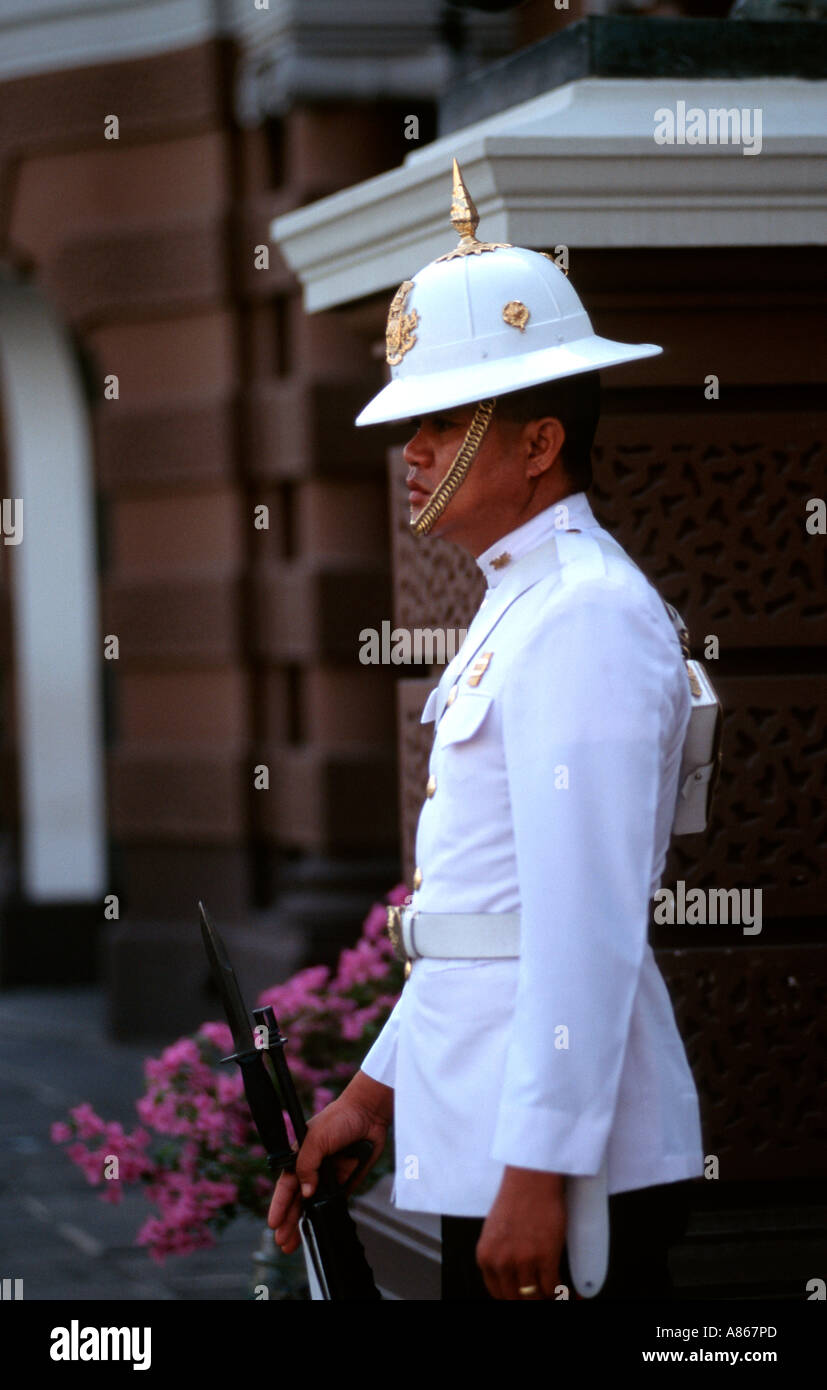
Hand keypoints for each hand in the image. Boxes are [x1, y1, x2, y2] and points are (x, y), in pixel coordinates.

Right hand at [268, 1070, 392, 1255]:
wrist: (368, 1113)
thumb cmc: (339, 1118)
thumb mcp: (316, 1138)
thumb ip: (307, 1165)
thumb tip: (306, 1193)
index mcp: (299, 1156)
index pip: (286, 1185)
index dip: (279, 1205)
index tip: (273, 1223)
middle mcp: (312, 1168)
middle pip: (296, 1200)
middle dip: (287, 1220)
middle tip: (281, 1241)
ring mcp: (328, 1176)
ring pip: (312, 1205)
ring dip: (303, 1223)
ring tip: (292, 1243)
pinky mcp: (345, 1182)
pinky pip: (334, 1202)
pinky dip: (325, 1215)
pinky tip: (318, 1229)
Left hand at [476, 1166, 566, 1299]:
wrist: (532, 1178)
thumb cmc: (517, 1197)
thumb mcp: (496, 1231)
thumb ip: (499, 1254)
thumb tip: (511, 1275)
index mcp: (486, 1256)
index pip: (498, 1293)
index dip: (514, 1298)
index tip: (526, 1297)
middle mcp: (500, 1261)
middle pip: (515, 1298)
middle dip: (531, 1300)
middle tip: (543, 1296)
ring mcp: (522, 1260)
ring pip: (535, 1297)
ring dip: (547, 1297)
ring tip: (556, 1294)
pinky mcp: (545, 1256)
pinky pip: (553, 1288)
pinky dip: (562, 1293)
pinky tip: (568, 1290)